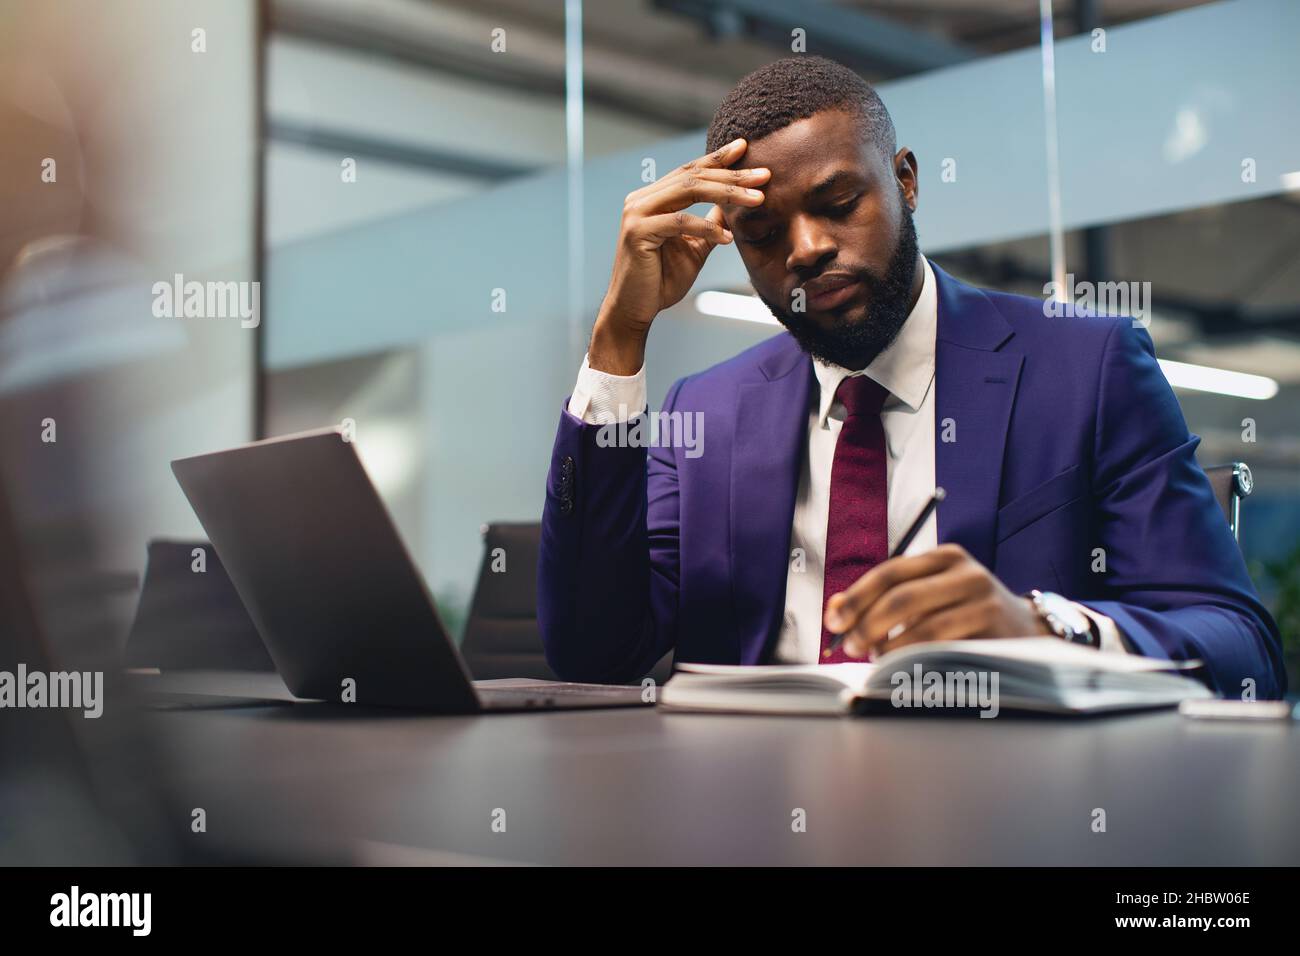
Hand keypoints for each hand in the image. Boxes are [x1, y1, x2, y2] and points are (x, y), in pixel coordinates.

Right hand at [588, 137, 769, 374]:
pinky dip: (707, 229)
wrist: (635, 310)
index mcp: (653, 198)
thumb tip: (733, 207)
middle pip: (693, 177)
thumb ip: (710, 225)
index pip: (690, 171)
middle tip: (764, 175)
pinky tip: (728, 238)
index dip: (718, 159)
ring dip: (727, 193)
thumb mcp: (695, 248)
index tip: (745, 148)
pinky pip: (680, 223)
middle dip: (732, 175)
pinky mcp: (637, 232)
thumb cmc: (662, 281)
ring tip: (757, 200)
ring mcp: (636, 213)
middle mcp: (641, 199)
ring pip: (688, 191)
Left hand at [823, 543, 1051, 659]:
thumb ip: (882, 598)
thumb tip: (834, 608)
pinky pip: (946, 650)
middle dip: (868, 626)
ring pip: (923, 628)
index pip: (890, 572)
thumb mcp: (928, 595)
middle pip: (902, 599)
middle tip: (851, 647)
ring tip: (878, 659)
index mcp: (945, 557)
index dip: (856, 597)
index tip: (833, 621)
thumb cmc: (964, 613)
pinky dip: (917, 661)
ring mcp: (984, 601)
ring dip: (891, 650)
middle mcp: (966, 573)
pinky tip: (905, 667)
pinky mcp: (995, 632)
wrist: (1027, 630)